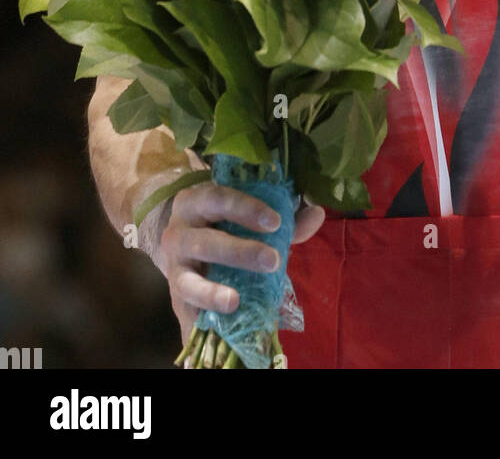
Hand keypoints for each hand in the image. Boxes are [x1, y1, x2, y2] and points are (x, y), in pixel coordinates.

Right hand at [152, 181, 324, 345]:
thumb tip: (316, 213)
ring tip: (235, 300)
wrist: (185, 254)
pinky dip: (205, 307)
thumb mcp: (248, 218)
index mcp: (198, 201)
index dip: (246, 209)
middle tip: (273, 260)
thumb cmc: (222, 228)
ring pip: (190, 278)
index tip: (275, 222)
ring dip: (213, 290)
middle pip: (206, 240)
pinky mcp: (175, 292)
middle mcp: (179, 229)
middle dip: (240, 251)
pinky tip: (225, 312)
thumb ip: (283, 219)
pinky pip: (187, 302)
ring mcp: (174, 263)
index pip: (219, 197)